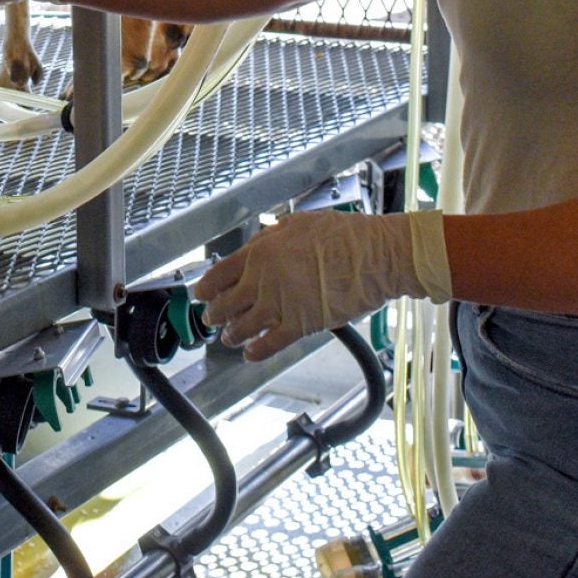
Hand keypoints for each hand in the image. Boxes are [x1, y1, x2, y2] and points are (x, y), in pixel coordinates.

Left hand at [194, 209, 450, 360]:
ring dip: (232, 335)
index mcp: (261, 251)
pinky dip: (255, 352)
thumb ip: (274, 236)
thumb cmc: (345, 236)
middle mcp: (264, 279)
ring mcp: (280, 304)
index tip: (202, 295)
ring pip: (242, 327)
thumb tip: (260, 242)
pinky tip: (251, 354)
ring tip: (229, 338)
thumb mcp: (300, 223)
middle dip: (215, 315)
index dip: (206, 289)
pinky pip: (269, 344)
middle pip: (226, 304)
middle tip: (213, 320)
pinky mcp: (300, 325)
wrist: (376, 256)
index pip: (219, 274)